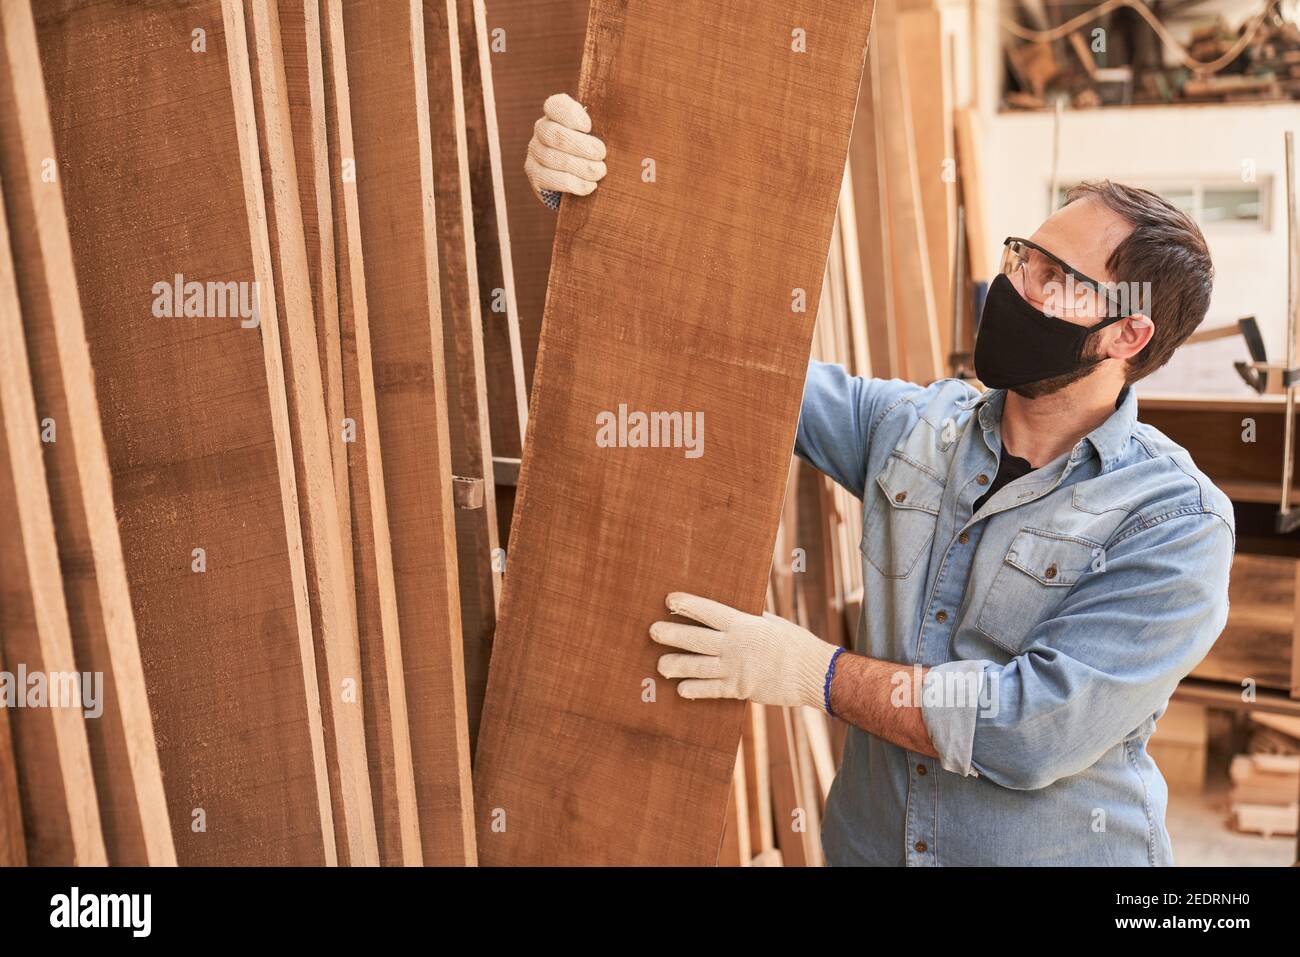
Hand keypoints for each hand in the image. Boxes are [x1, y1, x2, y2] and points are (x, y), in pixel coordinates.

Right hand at [525, 93, 606, 204]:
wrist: (583, 179)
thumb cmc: (597, 150)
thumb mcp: (602, 133)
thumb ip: (606, 126)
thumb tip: (628, 124)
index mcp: (557, 114)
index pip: (555, 105)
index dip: (570, 115)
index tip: (589, 127)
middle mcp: (542, 130)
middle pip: (552, 133)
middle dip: (579, 145)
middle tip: (602, 154)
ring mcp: (535, 152)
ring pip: (550, 157)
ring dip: (578, 166)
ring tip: (600, 172)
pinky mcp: (535, 175)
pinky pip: (548, 178)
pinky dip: (572, 183)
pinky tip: (590, 186)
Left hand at [651, 591, 838, 710]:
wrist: (814, 672)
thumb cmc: (794, 642)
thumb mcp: (772, 622)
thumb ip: (750, 617)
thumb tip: (736, 607)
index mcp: (743, 624)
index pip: (708, 612)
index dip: (687, 605)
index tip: (669, 600)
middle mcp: (735, 645)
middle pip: (695, 638)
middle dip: (671, 634)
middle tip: (652, 631)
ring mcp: (736, 669)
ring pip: (698, 666)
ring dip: (676, 664)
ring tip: (660, 665)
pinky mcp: (740, 689)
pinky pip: (712, 690)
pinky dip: (695, 689)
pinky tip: (681, 689)